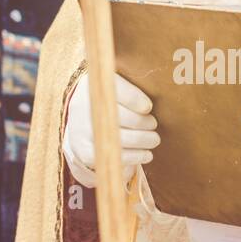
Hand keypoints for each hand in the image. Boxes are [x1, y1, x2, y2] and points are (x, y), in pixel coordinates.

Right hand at [63, 73, 159, 187]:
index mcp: (93, 85)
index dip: (136, 100)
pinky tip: (147, 153)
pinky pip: (116, 156)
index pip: (117, 91)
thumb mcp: (115, 87)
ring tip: (154, 139)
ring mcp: (83, 131)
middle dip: (143, 122)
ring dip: (144, 140)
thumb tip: (160, 93)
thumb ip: (133, 86)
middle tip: (153, 124)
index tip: (148, 107)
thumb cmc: (108, 101)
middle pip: (121, 117)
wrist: (80, 120)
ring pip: (121, 139)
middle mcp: (84, 107)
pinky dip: (136, 156)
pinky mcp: (85, 151)